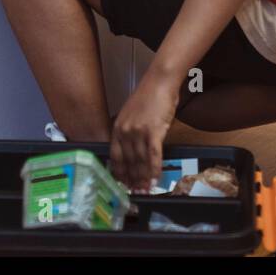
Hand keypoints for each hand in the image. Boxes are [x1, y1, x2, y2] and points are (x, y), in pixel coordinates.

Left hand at [109, 68, 179, 191]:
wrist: (160, 82)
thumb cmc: (149, 97)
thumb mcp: (131, 115)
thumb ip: (130, 132)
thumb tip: (135, 151)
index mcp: (117, 128)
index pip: (115, 157)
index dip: (120, 173)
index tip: (123, 184)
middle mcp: (125, 132)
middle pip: (128, 162)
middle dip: (132, 179)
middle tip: (136, 192)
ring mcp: (138, 132)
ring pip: (140, 162)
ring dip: (144, 178)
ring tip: (146, 190)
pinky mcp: (153, 132)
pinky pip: (153, 156)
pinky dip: (154, 170)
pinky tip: (156, 180)